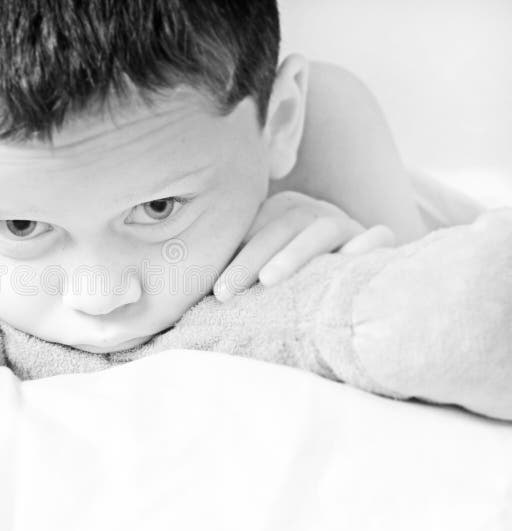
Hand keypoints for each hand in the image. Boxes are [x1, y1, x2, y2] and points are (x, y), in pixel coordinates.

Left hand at [214, 191, 394, 300]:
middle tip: (224, 293)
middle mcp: (313, 213)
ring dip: (293, 254)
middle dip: (249, 259)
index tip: (211, 292)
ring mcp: (346, 224)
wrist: (351, 280)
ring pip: (320, 230)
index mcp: (281, 214)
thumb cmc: (289, 281)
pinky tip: (352, 259)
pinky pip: (380, 236)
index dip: (231, 256)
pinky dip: (368, 245)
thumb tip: (169, 300)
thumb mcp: (259, 272)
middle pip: (279, 227)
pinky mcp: (379, 241)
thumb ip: (231, 273)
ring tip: (269, 280)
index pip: (253, 227)